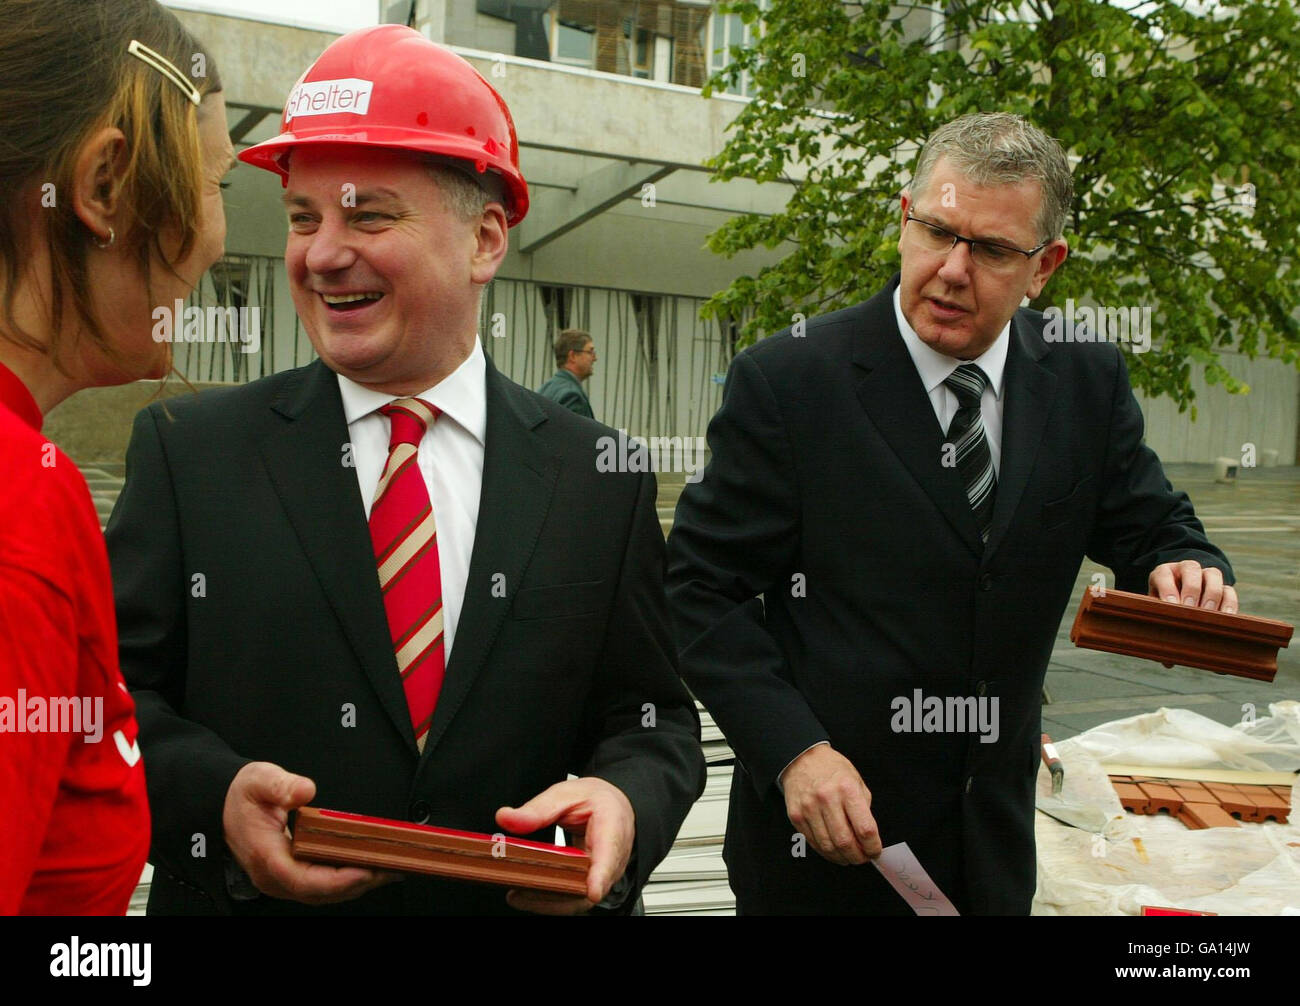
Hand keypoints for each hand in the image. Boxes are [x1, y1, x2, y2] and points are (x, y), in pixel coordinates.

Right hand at [222, 761, 399, 904]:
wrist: (224, 805)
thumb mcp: (259, 781)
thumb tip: (305, 790)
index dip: (338, 879)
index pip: (305, 880)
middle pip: (320, 892)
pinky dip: (346, 880)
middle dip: (358, 883)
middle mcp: (273, 877)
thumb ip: (281, 785)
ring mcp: (281, 880)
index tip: (365, 870)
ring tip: (388, 869)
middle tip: (391, 868)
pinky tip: (368, 868)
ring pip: (323, 894)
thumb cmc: (242, 796)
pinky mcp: (290, 876)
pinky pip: (321, 886)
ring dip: (356, 884)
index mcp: (266, 857)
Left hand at [495, 777, 634, 914]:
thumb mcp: (565, 794)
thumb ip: (536, 809)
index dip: (601, 876)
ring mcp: (604, 875)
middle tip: (522, 889)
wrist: (613, 806)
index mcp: (611, 828)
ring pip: (580, 898)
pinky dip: (551, 899)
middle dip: (556, 894)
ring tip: (517, 895)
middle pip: (589, 885)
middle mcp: (613, 857)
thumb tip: (505, 817)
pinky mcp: (593, 884)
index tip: (592, 891)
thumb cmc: (595, 799)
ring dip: (549, 901)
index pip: (609, 855)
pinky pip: (574, 897)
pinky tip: (527, 895)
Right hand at [780, 744, 881, 864]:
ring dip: (842, 858)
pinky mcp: (796, 816)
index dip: (873, 847)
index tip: (875, 851)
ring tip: (849, 857)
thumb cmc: (832, 769)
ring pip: (828, 847)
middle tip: (863, 858)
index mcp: (847, 789)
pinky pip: (813, 843)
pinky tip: (834, 850)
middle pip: (845, 842)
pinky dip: (826, 852)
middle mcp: (827, 799)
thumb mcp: (856, 781)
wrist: (802, 758)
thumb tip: (868, 837)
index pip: (864, 828)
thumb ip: (863, 808)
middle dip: (858, 857)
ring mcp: (809, 809)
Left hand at [1148, 561, 1237, 612]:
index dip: (1167, 588)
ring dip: (1212, 594)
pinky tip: (1225, 617)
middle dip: (1191, 588)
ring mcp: (1205, 576)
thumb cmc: (1162, 608)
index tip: (1171, 605)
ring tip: (1208, 614)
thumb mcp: (1155, 607)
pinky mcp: (1221, 588)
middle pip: (1191, 568)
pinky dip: (1228, 602)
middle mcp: (1185, 569)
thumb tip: (1165, 620)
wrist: (1178, 607)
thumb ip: (1159, 609)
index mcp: (1164, 572)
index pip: (1163, 574)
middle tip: (1190, 608)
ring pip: (1213, 574)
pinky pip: (1228, 590)